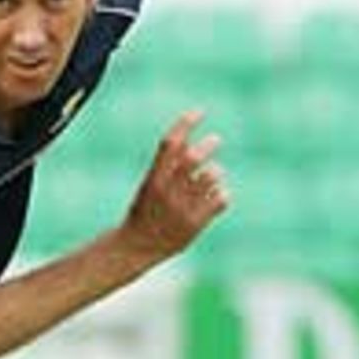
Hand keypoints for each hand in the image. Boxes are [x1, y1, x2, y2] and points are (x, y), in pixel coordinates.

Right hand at [119, 110, 229, 260]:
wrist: (137, 246)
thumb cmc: (145, 211)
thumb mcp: (150, 185)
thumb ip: (168, 166)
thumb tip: (190, 140)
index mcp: (153, 179)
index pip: (169, 144)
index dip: (185, 124)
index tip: (199, 111)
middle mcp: (167, 191)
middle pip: (193, 158)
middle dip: (208, 144)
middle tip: (215, 139)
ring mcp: (182, 208)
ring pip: (212, 176)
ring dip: (215, 174)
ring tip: (210, 179)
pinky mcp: (196, 223)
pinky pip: (221, 198)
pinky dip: (221, 195)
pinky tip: (213, 200)